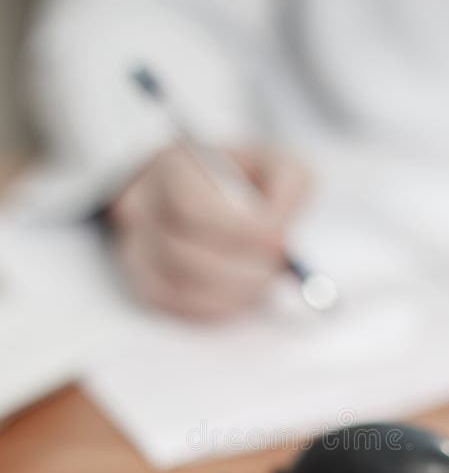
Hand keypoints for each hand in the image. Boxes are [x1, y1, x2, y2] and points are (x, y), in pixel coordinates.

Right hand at [108, 144, 309, 318]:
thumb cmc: (245, 183)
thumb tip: (279, 231)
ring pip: (176, 283)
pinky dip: (214, 307)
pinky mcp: (144, 282)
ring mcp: (136, 248)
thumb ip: (287, 187)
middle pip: (181, 253)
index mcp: (171, 167)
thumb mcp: (275, 165)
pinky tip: (239, 296)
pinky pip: (173, 305)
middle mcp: (141, 206)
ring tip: (261, 281)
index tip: (279, 241)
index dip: (238, 231)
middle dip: (239, 268)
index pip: (190, 207)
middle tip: (274, 270)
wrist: (213, 198)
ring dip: (230, 291)